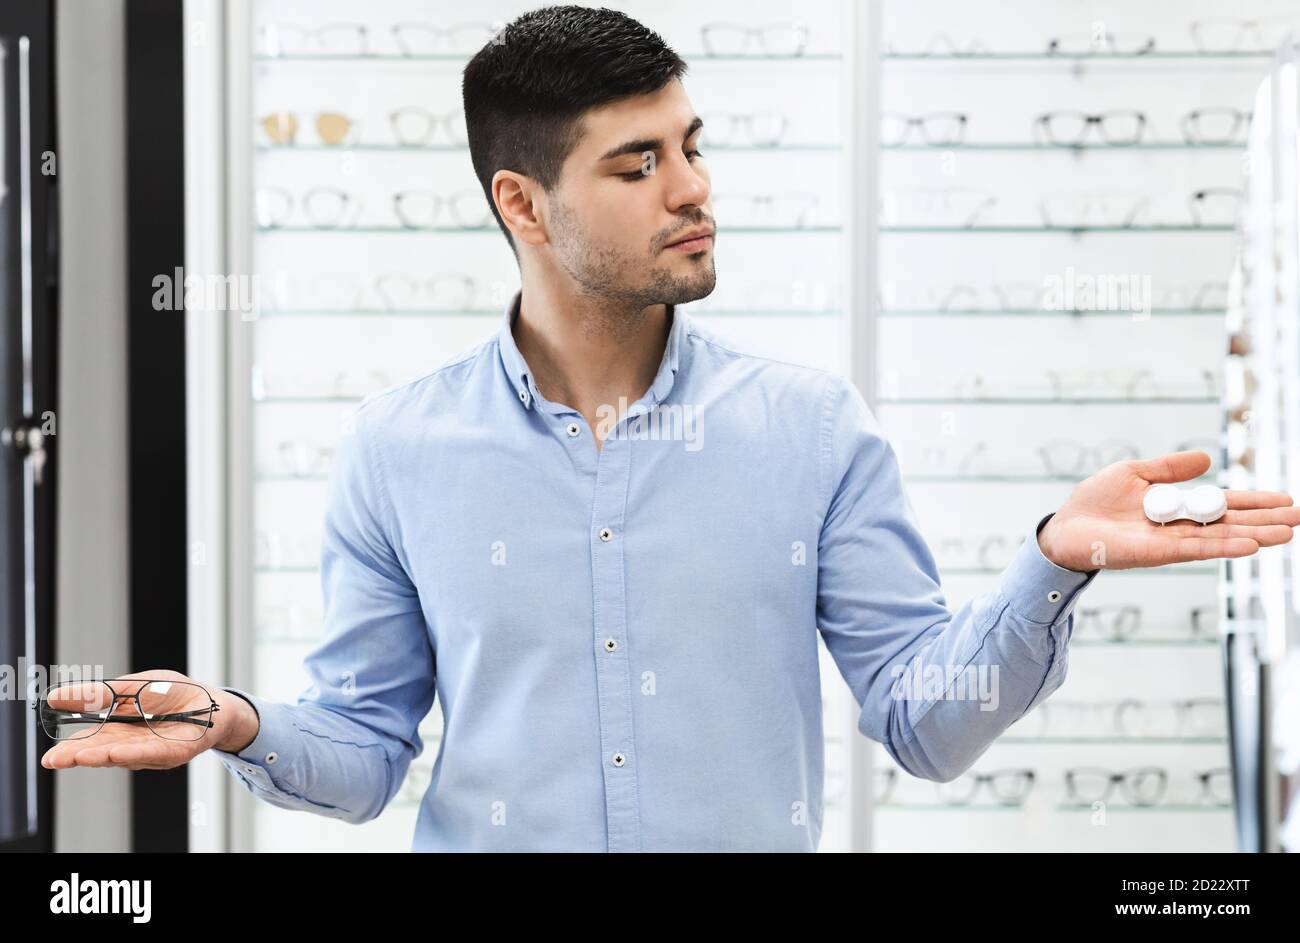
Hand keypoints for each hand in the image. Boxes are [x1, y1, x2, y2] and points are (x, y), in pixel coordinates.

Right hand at [39, 669, 258, 771]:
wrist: (213, 700)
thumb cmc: (172, 693)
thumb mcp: (131, 687)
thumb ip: (99, 693)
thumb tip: (56, 695)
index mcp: (118, 730)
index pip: (89, 742)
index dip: (69, 750)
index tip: (50, 757)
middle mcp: (131, 745)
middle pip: (101, 753)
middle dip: (78, 757)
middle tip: (54, 760)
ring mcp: (152, 751)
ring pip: (123, 754)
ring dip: (101, 756)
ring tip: (79, 756)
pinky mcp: (175, 752)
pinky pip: (152, 753)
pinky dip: (133, 752)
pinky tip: (115, 753)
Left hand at [1037, 450, 1299, 571]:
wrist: (1064, 526)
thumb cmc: (1094, 501)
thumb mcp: (1134, 473)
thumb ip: (1169, 468)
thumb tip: (1207, 459)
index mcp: (1177, 508)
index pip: (1223, 504)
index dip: (1253, 502)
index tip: (1285, 499)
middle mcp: (1179, 527)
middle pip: (1230, 523)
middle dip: (1264, 521)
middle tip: (1299, 518)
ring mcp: (1170, 542)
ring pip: (1220, 539)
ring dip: (1254, 536)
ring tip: (1287, 533)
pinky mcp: (1156, 553)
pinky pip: (1196, 549)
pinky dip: (1224, 546)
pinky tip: (1250, 545)